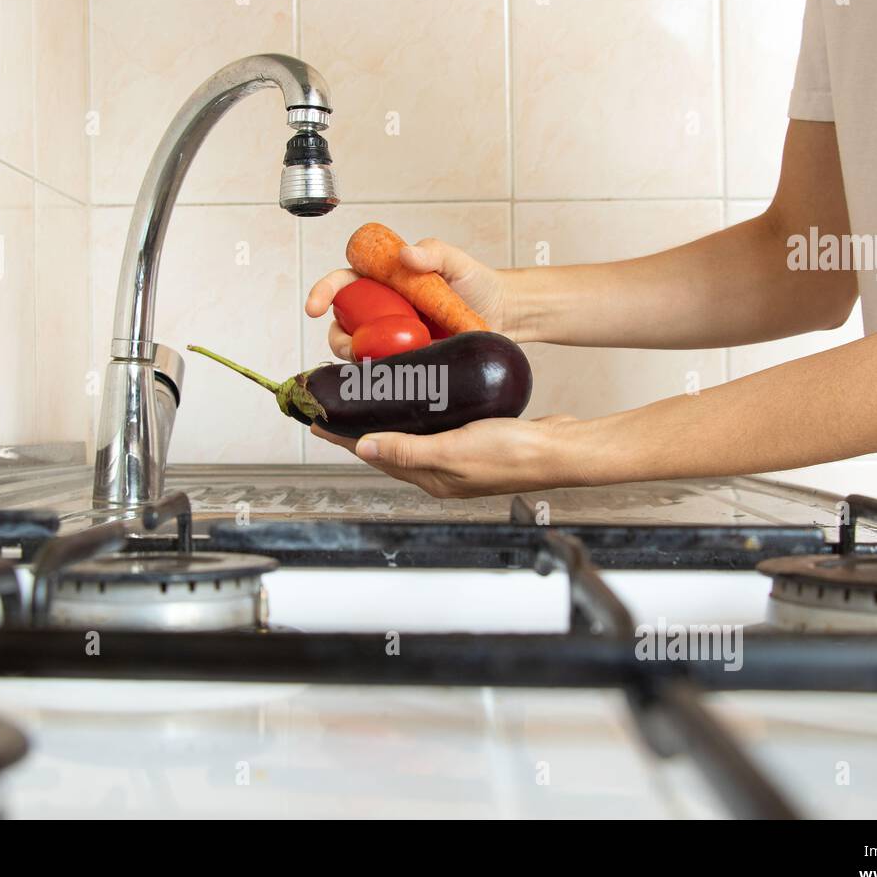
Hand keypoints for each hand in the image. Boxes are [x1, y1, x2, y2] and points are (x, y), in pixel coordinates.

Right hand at [304, 237, 512, 359]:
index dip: (322, 292)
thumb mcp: (455, 261)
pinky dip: (377, 378)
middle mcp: (381, 310)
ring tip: (374, 363)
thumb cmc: (476, 283)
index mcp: (383, 281)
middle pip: (341, 324)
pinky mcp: (405, 361)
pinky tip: (386, 381)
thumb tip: (405, 254)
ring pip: (357, 352)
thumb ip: (433, 252)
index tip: (314, 307)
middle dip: (337, 338)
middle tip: (352, 348)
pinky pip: (383, 372)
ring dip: (355, 361)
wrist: (503, 315)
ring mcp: (392, 338)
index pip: (343, 283)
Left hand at [310, 415, 588, 497]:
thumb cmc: (515, 454)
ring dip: (384, 420)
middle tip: (333, 405)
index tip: (316, 421)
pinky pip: (432, 427)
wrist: (560, 449)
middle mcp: (439, 471)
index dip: (343, 438)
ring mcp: (455, 456)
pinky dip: (415, 413)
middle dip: (357, 429)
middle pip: (386, 447)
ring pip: (407, 437)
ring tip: (365, 399)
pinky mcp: (471, 439)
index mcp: (431, 478)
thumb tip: (364, 448)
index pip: (374, 454)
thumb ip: (409, 449)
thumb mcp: (454, 450)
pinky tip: (416, 398)